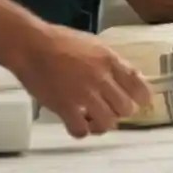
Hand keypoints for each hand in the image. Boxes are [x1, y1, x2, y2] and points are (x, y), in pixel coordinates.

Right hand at [7, 22, 153, 138]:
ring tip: (92, 119)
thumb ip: (111, 62)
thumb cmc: (59, 41)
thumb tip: (128, 76)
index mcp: (110, 61)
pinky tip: (76, 124)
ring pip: (107, 123)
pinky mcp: (64, 107)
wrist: (31, 45)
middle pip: (126, 109)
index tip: (137, 102)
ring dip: (101, 124)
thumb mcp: (94, 44)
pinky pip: (81, 130)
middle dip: (119, 112)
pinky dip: (81, 131)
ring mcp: (83, 94)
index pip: (139, 86)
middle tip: (108, 109)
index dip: (141, 99)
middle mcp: (101, 78)